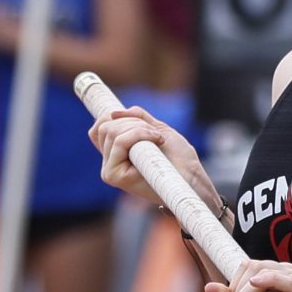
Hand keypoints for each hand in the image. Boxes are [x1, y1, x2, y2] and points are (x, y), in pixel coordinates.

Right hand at [89, 106, 217, 210]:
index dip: (115, 118)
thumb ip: (137, 118)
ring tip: (158, 139)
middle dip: (134, 122)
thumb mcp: (156, 129)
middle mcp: (108, 164)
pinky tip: (157, 141)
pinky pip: (120, 142)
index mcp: (114, 154)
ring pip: (113, 132)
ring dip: (140, 128)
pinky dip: (139, 134)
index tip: (142, 123)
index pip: (99, 128)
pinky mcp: (114, 176)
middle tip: (157, 134)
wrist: (192, 179)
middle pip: (106, 127)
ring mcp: (109, 171)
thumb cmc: (178, 158)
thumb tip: (114, 113)